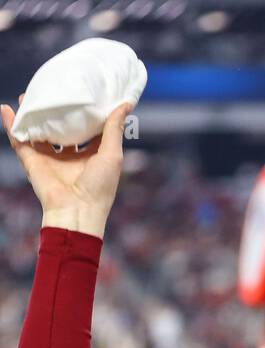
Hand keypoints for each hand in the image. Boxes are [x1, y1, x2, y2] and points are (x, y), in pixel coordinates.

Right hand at [1, 95, 131, 235]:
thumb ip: (115, 129)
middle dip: (57, 112)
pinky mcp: (33, 163)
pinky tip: (6, 109)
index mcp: (90, 157)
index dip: (86, 114)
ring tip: (29, 96)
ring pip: (39, 132)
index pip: (87, 130)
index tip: (85, 93)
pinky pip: (20, 141)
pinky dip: (11, 126)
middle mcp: (69, 158)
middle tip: (54, 91)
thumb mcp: (112, 155)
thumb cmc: (99, 188)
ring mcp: (50, 160)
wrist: (76, 212)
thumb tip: (125, 104)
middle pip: (61, 129)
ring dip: (33, 115)